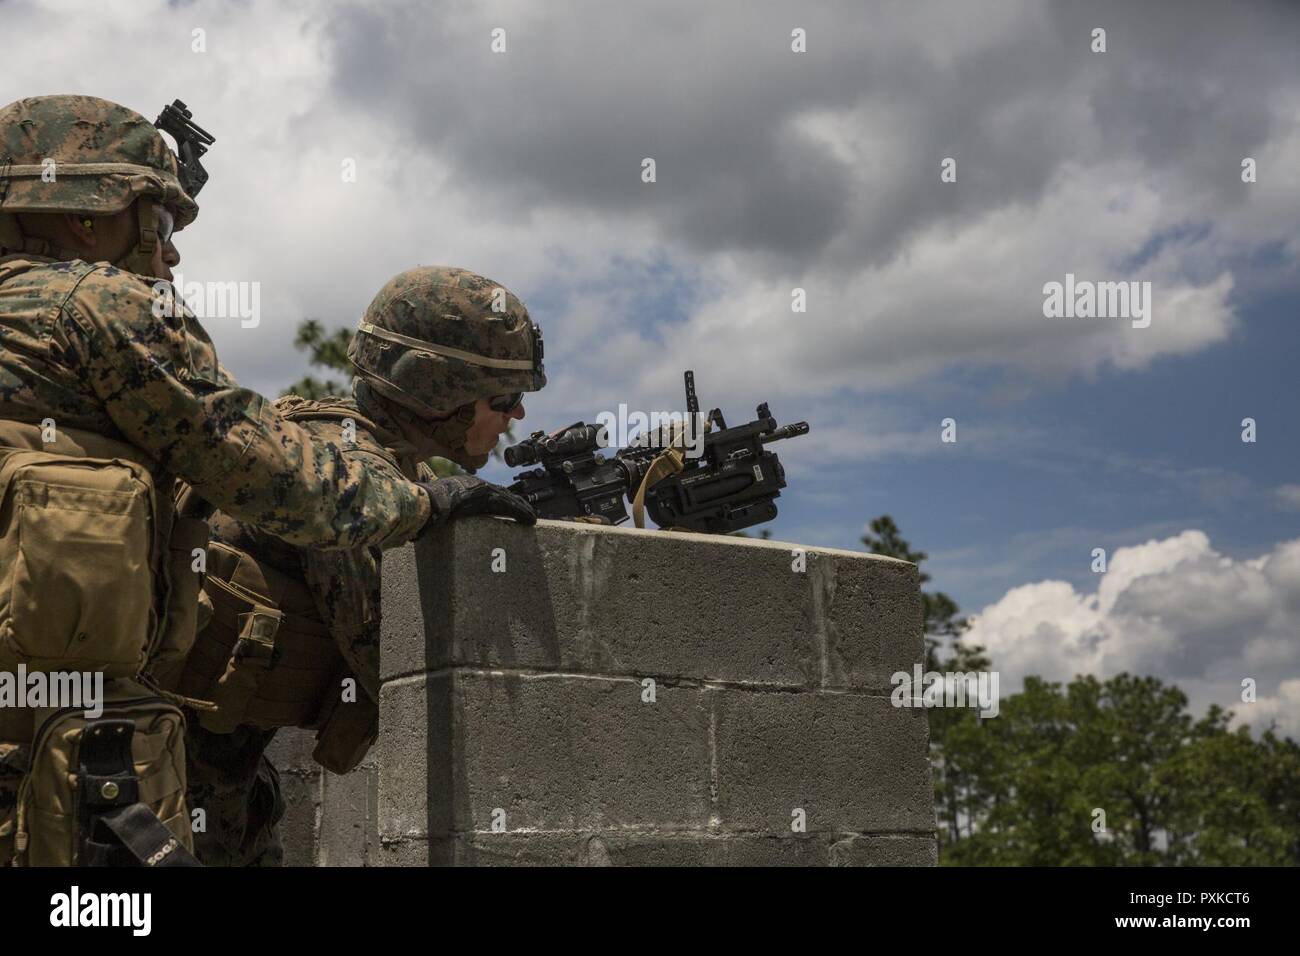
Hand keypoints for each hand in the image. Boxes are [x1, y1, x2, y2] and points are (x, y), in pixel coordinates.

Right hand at [418, 475, 536, 530]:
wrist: (429, 500)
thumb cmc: (429, 504)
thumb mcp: (441, 502)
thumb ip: (448, 507)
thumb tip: (443, 519)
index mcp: (468, 485)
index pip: (491, 492)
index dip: (503, 499)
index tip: (512, 505)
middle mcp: (478, 484)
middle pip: (503, 494)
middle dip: (517, 503)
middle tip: (528, 513)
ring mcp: (484, 490)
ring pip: (509, 499)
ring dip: (522, 509)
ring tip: (531, 518)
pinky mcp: (488, 498)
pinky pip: (508, 506)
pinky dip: (520, 512)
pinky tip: (528, 519)